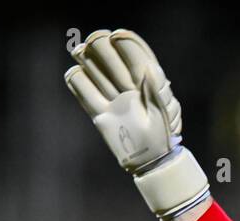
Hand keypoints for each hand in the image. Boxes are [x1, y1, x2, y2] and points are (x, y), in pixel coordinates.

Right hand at [65, 29, 210, 220]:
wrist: (153, 162)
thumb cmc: (163, 136)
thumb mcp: (164, 112)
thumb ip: (155, 89)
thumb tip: (147, 68)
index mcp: (147, 82)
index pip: (134, 55)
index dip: (126, 44)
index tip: (118, 37)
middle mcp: (127, 87)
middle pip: (110, 59)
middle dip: (103, 50)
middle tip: (97, 45)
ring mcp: (113, 99)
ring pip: (95, 72)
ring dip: (87, 60)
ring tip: (80, 50)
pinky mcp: (100, 114)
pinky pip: (83, 92)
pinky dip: (77, 82)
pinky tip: (75, 74)